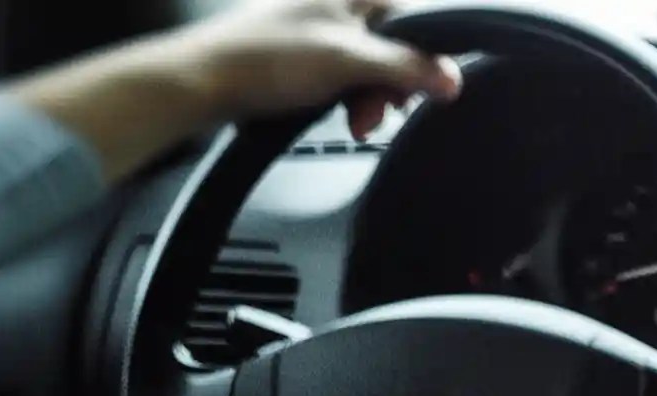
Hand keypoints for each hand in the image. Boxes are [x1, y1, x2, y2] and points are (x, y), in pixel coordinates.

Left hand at [185, 0, 462, 137]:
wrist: (204, 83)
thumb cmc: (265, 60)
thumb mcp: (348, 62)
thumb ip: (405, 67)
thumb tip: (453, 77)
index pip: (413, 19)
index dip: (424, 59)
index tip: (426, 91)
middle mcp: (337, 5)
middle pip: (393, 46)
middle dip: (391, 86)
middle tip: (379, 114)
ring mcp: (319, 31)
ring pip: (369, 67)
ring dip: (369, 100)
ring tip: (355, 122)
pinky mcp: (304, 57)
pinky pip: (344, 78)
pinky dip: (347, 100)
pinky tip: (339, 115)